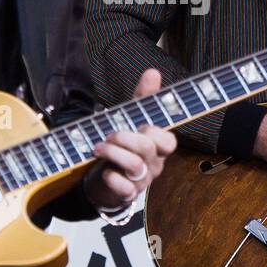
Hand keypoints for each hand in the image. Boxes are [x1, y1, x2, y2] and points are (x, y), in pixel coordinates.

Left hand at [86, 68, 176, 211]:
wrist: (104, 181)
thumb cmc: (122, 148)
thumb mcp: (132, 121)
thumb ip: (143, 99)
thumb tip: (153, 72)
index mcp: (158, 147)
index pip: (168, 140)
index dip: (154, 131)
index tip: (140, 125)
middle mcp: (154, 164)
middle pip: (148, 148)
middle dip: (124, 136)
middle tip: (108, 135)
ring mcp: (142, 181)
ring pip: (135, 165)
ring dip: (113, 152)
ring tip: (98, 147)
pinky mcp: (127, 194)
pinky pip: (124, 188)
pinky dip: (111, 178)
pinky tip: (104, 172)